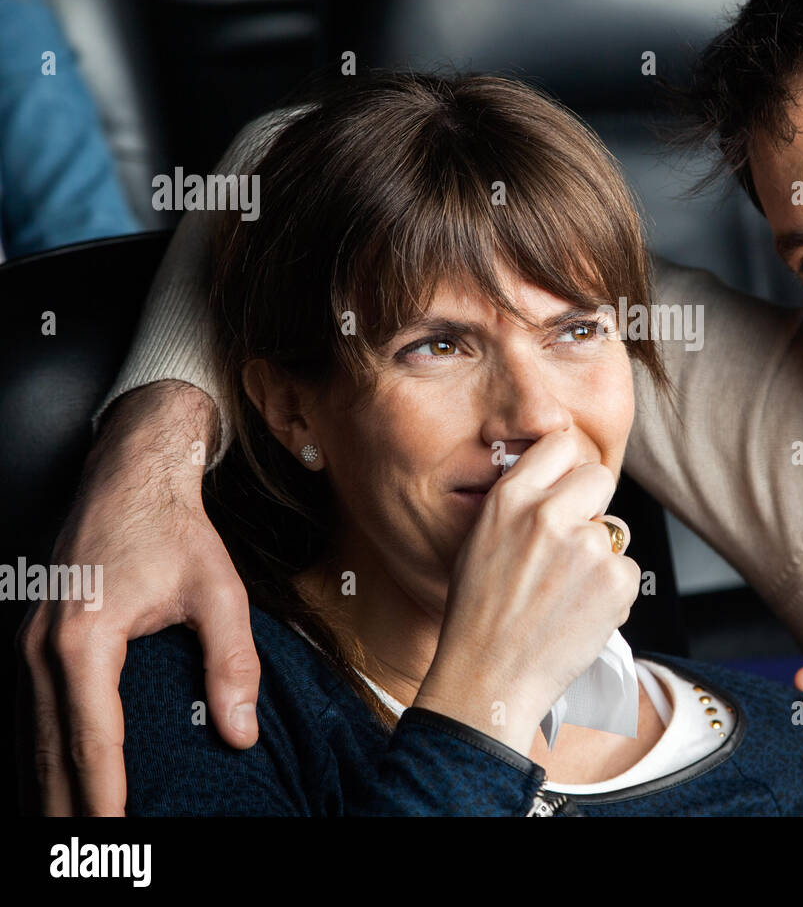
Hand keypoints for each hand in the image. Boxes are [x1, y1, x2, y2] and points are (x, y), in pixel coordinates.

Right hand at [16, 381, 257, 815]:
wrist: (129, 476)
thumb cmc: (175, 531)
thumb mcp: (219, 592)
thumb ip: (232, 664)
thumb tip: (241, 735)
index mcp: (84, 639)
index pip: (93, 742)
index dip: (105, 800)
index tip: (120, 845)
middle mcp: (41, 647)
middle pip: (50, 753)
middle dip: (70, 813)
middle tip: (97, 861)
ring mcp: (26, 644)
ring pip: (32, 739)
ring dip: (50, 792)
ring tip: (79, 841)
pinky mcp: (30, 642)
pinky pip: (31, 715)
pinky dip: (43, 757)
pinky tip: (58, 785)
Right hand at [416, 426, 640, 754]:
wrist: (488, 679)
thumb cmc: (478, 616)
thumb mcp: (480, 541)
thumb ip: (520, 506)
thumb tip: (557, 486)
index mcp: (510, 497)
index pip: (560, 443)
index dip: (567, 468)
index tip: (565, 488)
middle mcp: (547, 512)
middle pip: (600, 477)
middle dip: (593, 505)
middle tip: (574, 545)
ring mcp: (585, 545)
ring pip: (616, 531)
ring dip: (602, 556)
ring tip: (566, 594)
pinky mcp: (614, 579)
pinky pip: (627, 571)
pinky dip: (612, 593)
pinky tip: (580, 615)